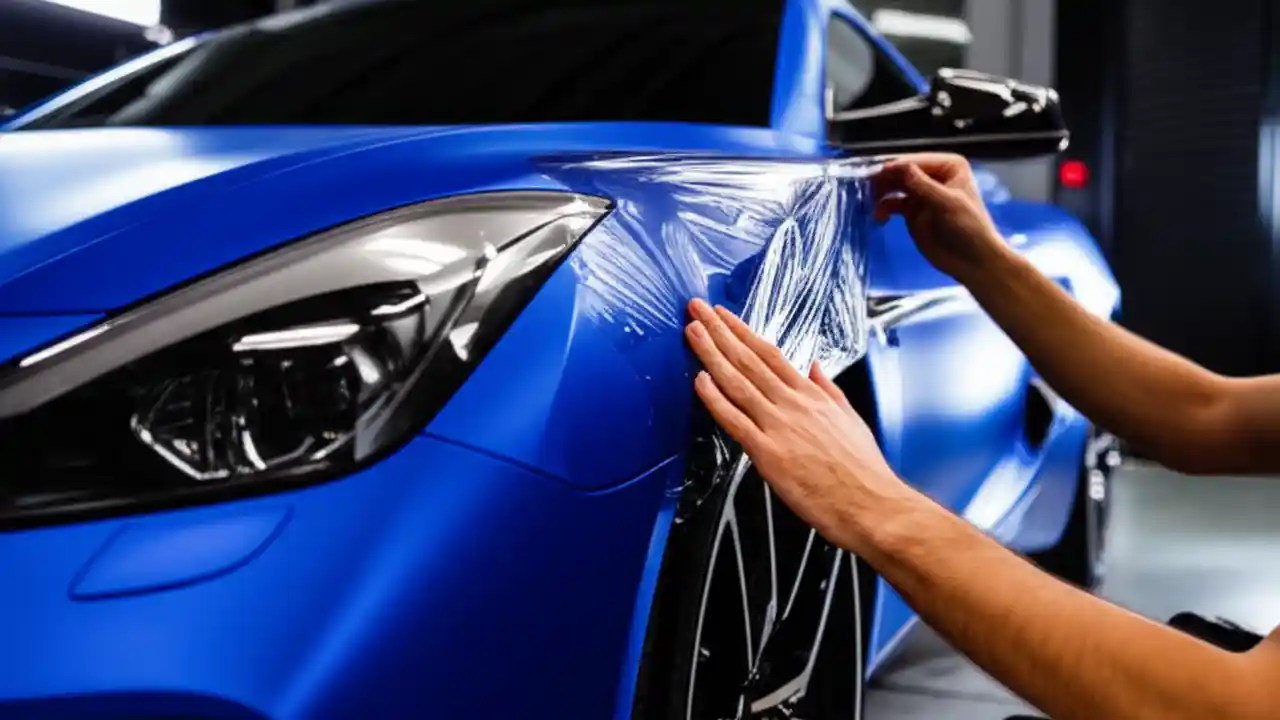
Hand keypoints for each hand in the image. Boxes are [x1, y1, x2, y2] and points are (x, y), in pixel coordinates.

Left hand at [684, 298, 916, 554]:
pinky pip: (735, 420)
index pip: (770, 353)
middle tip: (697, 308)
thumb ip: (829, 391)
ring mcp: (779, 426)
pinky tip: (699, 380)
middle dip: (720, 331)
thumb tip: (815, 367)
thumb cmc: (863, 470)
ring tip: (693, 330)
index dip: (743, 332)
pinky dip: (715, 399)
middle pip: (749, 359)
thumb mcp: (851, 419)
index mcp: (812, 395)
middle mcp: (793, 404)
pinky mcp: (769, 453)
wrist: (872, 504)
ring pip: (738, 382)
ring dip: (712, 354)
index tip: (723, 315)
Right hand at [872, 153, 1009, 281]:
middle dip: (885, 180)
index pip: (915, 161)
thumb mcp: (946, 203)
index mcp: (948, 166)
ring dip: (881, 194)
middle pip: (902, 172)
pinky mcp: (912, 211)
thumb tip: (896, 166)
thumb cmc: (968, 228)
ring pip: (894, 186)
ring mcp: (921, 193)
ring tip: (873, 206)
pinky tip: (880, 218)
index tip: (876, 176)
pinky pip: (892, 204)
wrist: (972, 261)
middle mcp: (933, 175)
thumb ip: (921, 185)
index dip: (895, 167)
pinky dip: (883, 208)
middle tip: (870, 192)